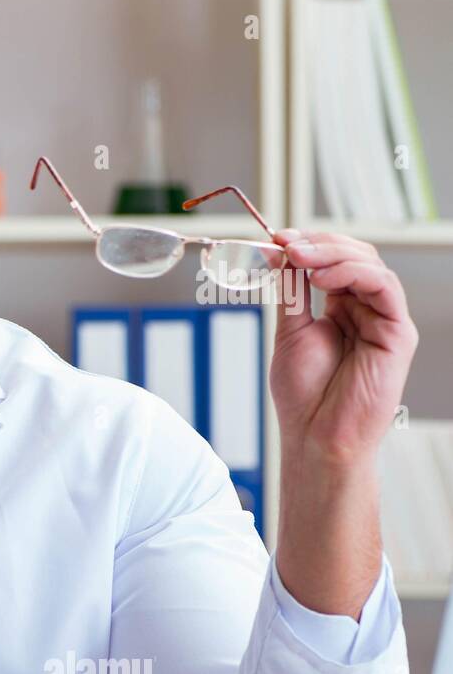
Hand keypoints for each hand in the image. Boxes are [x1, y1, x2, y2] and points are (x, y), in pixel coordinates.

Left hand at [268, 229, 417, 468]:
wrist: (316, 436)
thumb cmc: (305, 395)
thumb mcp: (290, 331)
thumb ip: (292, 292)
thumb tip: (282, 253)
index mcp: (341, 308)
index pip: (333, 261)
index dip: (308, 244)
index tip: (276, 238)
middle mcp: (366, 310)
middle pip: (354, 256)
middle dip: (318, 243)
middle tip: (286, 242)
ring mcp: (384, 319)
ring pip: (370, 265)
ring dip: (332, 253)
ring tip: (299, 257)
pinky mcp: (398, 333)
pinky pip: (384, 287)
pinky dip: (354, 273)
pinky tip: (322, 275)